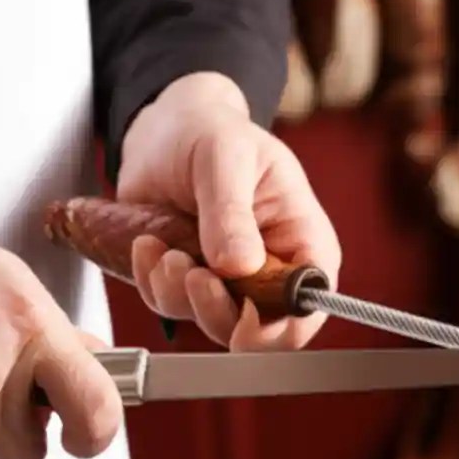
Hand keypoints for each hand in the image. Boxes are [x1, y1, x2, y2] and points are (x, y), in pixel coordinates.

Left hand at [115, 72, 341, 350]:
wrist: (166, 130)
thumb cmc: (211, 132)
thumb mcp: (225, 157)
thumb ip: (231, 212)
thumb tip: (240, 266)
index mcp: (301, 238)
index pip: (309, 302)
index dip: (282, 326)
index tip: (244, 317)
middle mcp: (270, 268)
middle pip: (259, 328)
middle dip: (217, 309)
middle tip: (192, 272)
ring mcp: (228, 279)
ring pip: (209, 321)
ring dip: (179, 293)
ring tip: (165, 247)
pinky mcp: (188, 280)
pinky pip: (170, 305)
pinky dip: (152, 281)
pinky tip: (148, 244)